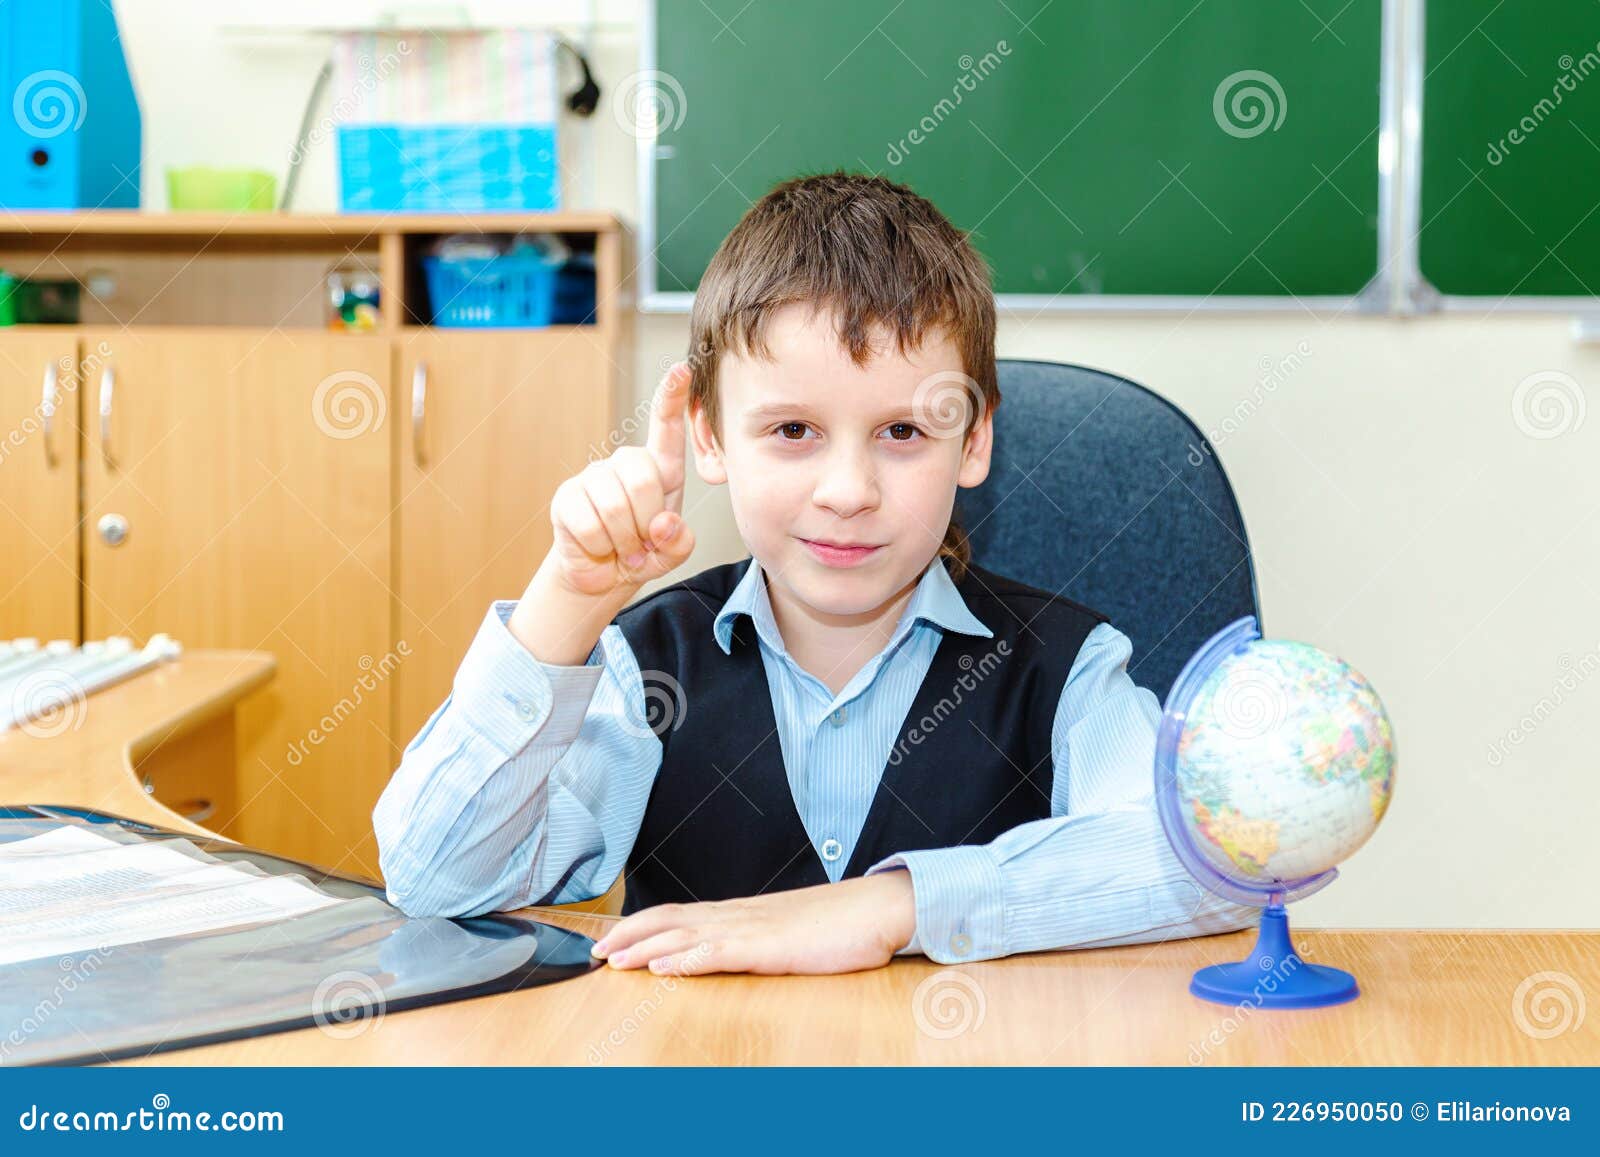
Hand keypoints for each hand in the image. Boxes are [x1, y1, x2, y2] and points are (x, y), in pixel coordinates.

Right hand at [548, 362, 696, 598]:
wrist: (601, 576)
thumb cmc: (642, 554)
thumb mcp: (671, 552)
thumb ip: (680, 542)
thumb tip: (663, 524)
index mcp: (659, 469)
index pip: (666, 427)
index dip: (673, 397)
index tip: (682, 369)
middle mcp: (624, 464)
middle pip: (643, 480)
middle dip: (646, 523)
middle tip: (642, 545)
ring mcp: (592, 477)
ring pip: (615, 506)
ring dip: (624, 541)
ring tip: (623, 550)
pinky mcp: (567, 497)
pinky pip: (589, 524)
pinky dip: (600, 547)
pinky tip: (599, 548)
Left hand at [590, 871, 917, 975]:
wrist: (877, 909)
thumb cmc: (840, 925)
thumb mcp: (789, 934)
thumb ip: (759, 940)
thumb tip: (735, 951)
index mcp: (741, 912)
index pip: (679, 912)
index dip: (642, 925)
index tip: (612, 939)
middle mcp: (738, 914)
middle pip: (669, 917)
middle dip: (629, 934)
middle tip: (596, 952)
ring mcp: (751, 928)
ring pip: (684, 933)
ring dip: (644, 946)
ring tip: (613, 959)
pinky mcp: (767, 946)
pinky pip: (717, 951)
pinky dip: (685, 957)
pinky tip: (663, 966)